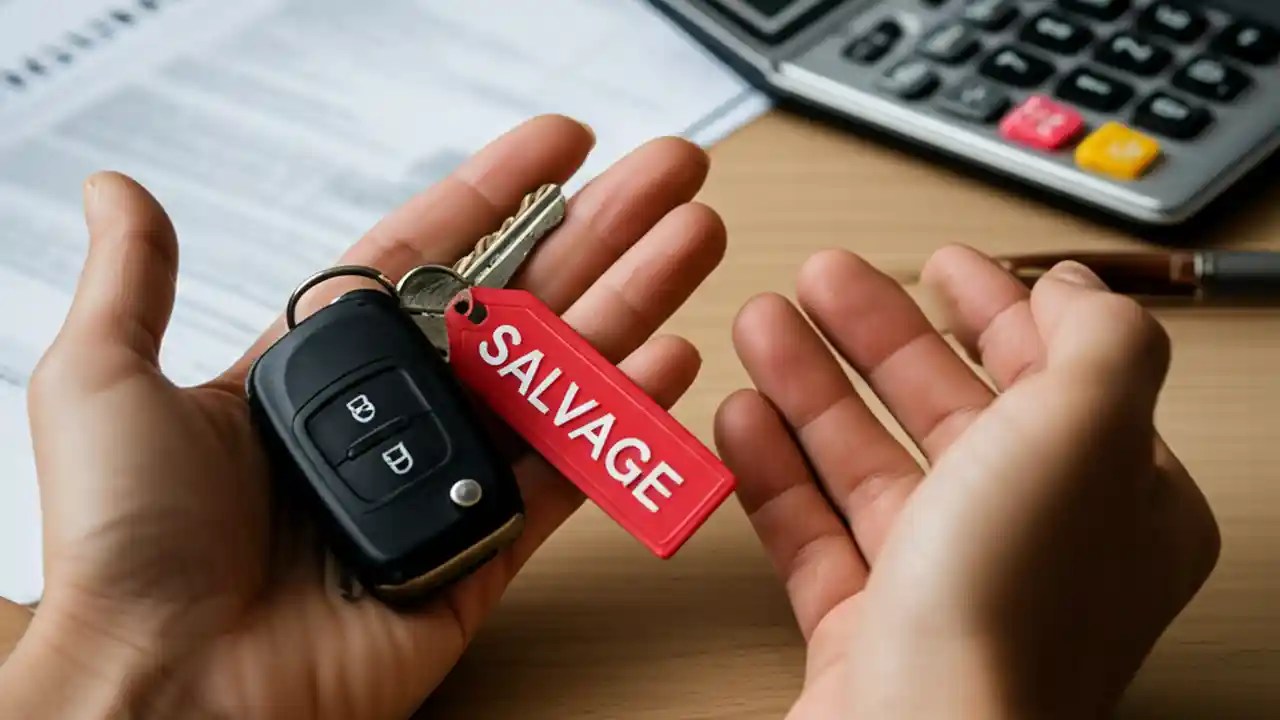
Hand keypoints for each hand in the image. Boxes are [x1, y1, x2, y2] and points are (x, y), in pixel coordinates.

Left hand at [0, 116, 725, 718]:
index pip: (432, 256)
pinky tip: (667, 359)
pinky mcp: (483, 554)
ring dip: (633, 300)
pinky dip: (620, 418)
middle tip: (668, 175)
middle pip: (520, 301)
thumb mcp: (102, 385)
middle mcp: (395, 413)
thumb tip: (118, 191)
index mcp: (322, 366)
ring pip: (558, 374)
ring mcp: (445, 479)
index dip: (501, 194)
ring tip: (695, 238)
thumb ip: (134, 283)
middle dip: (600, 229)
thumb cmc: (125, 549)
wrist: (171, 693)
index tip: (565, 145)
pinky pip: (567, 473)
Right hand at [715, 247, 1219, 718]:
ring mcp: (944, 589)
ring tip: (762, 327)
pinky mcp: (865, 630)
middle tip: (822, 280)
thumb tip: (1075, 292)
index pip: (1056, 375)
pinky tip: (741, 418)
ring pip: (869, 466)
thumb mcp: (1085, 432)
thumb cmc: (1008, 612)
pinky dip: (774, 471)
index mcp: (1114, 500)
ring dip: (811, 389)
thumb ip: (1100, 340)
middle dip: (880, 335)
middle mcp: (1032, 547)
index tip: (941, 263)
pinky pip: (812, 533)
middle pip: (948, 410)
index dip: (997, 306)